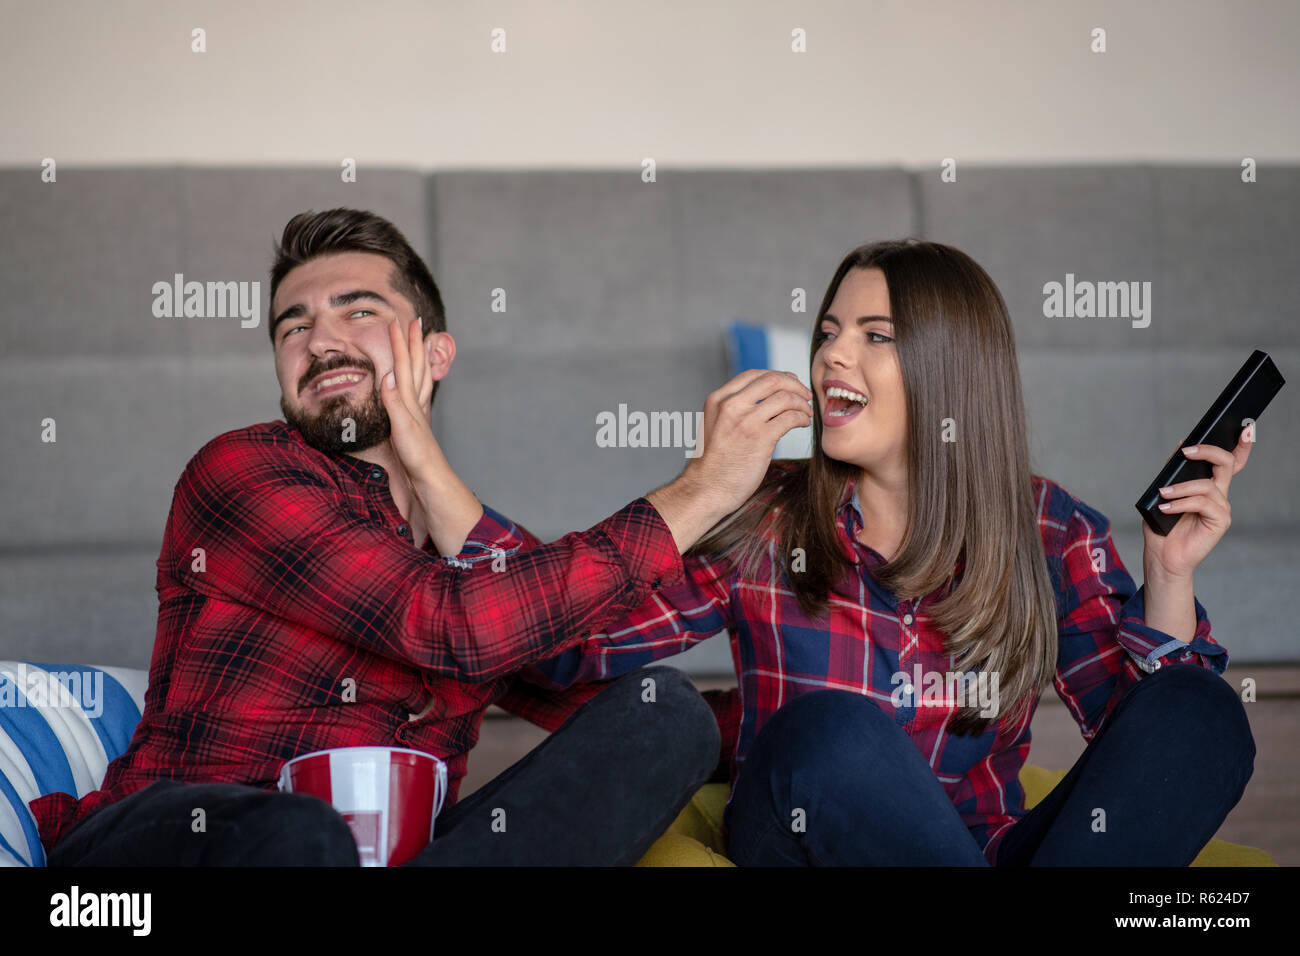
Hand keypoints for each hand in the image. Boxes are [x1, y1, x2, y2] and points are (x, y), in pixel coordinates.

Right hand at [379, 317, 437, 484]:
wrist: (430, 480)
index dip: (401, 343)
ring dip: (417, 357)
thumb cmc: (418, 458)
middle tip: (414, 321)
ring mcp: (417, 412)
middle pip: (415, 366)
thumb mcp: (403, 429)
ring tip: (419, 341)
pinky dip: (415, 380)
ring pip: (418, 377)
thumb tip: (388, 375)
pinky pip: (415, 393)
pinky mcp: (414, 423)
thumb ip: (394, 403)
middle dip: (413, 343)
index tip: (398, 321)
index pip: (404, 365)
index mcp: (411, 401)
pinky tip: (413, 380)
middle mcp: (416, 403)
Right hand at [649, 369, 811, 551]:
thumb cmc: (714, 462)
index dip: (778, 375)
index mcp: (718, 399)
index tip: (792, 382)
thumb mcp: (716, 425)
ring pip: (785, 397)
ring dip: (802, 403)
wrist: (706, 489)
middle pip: (773, 380)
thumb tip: (767, 397)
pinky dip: (802, 418)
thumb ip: (735, 409)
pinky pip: (790, 417)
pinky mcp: (760, 438)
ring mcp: (745, 421)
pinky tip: (803, 424)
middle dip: (795, 385)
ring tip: (806, 413)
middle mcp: (730, 405)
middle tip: (806, 396)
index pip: (754, 375)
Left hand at [1142, 425, 1253, 579]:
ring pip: (1207, 485)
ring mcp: (1221, 508)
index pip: (1230, 463)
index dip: (1242, 446)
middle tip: (1188, 451)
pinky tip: (1166, 508)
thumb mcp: (1164, 493)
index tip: (1246, 427)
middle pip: (1225, 464)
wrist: (1163, 556)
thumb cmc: (1162, 525)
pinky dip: (1181, 503)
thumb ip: (1174, 473)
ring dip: (1182, 488)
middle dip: (1208, 451)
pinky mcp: (1220, 522)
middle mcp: (1219, 495)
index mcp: (1209, 487)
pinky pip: (1202, 503)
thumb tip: (1181, 448)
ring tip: (1163, 494)